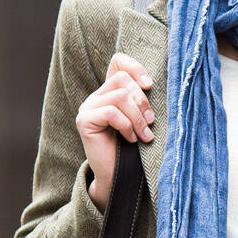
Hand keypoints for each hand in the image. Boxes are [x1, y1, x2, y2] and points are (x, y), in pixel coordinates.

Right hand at [75, 52, 154, 211]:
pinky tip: (131, 139)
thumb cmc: (134, 148)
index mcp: (110, 92)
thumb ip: (143, 100)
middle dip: (142, 100)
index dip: (135, 67)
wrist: (118, 176)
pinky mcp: (83, 121)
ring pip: (119, 96)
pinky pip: (111, 113)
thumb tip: (154, 83)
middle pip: (122, 78)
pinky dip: (127, 126)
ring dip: (137, 117)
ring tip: (144, 135)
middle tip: (150, 122)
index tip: (150, 85)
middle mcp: (96, 96)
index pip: (118, 62)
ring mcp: (87, 108)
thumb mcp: (142, 119)